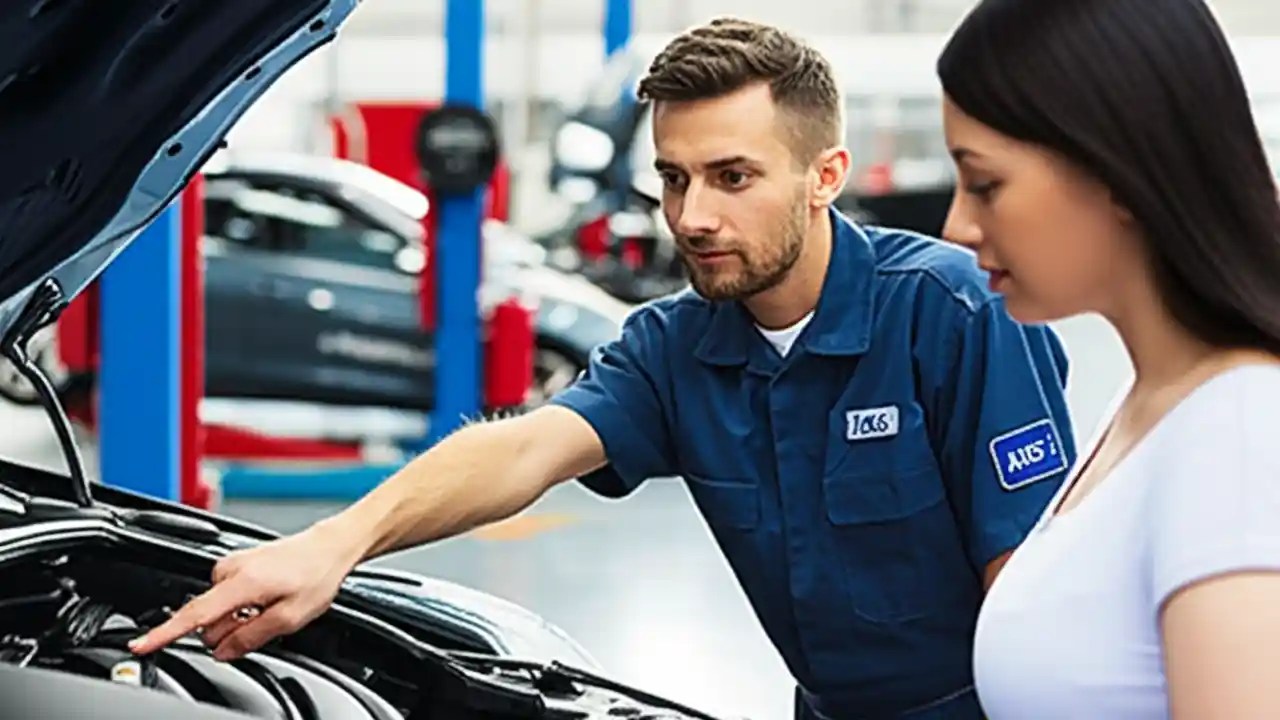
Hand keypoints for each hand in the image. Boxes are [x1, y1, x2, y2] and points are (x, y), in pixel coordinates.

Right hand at [128, 522, 362, 660]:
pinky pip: (228, 597)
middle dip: (229, 630)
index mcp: (240, 583)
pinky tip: (269, 598)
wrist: (330, 546)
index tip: (140, 644)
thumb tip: (223, 651)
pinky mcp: (238, 565)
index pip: (193, 615)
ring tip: (273, 605)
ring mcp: (232, 565)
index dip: (164, 634)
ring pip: (219, 610)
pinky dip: (243, 605)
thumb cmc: (316, 575)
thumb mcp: (290, 618)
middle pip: (209, 619)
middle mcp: (230, 570)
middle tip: (266, 621)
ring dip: (240, 617)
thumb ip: (251, 637)